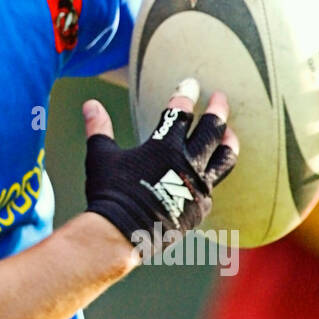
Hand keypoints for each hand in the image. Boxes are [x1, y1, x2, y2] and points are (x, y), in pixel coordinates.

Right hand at [81, 79, 237, 251]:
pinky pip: (213, 186)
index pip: (180, 111)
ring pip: (224, 158)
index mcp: (164, 146)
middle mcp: (187, 163)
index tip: (190, 84)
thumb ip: (99, 127)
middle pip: (212, 129)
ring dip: (228, 141)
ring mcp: (198, 187)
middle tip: (220, 98)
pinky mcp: (200, 207)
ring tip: (229, 133)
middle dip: (217, 110)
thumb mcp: (101, 156)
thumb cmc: (109, 192)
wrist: (122, 234)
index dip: (185, 94)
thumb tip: (89, 104)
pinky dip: (213, 174)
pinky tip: (210, 172)